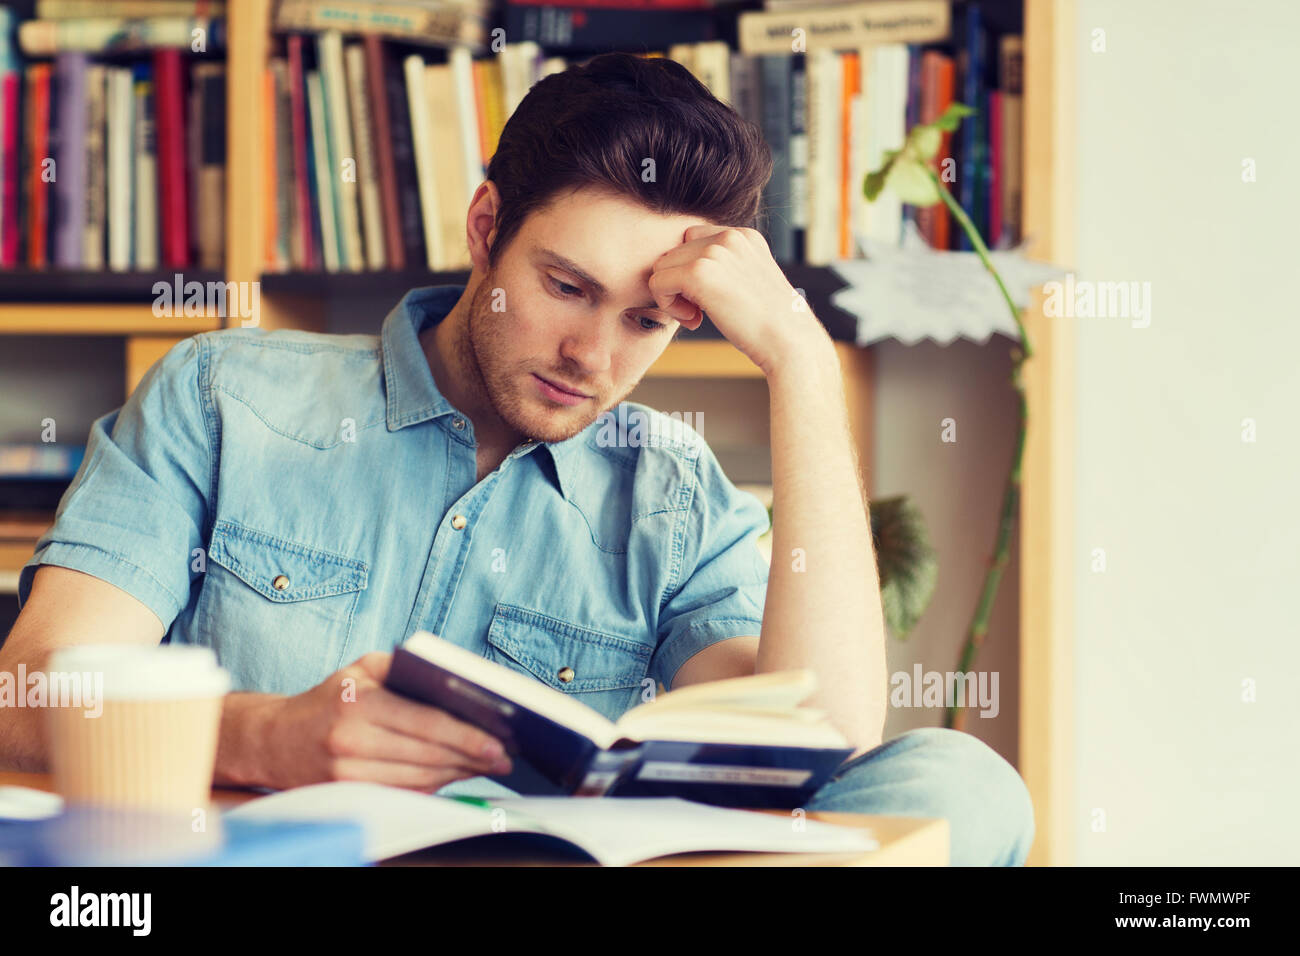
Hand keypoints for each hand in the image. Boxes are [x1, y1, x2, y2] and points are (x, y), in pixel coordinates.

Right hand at [261, 652, 511, 790]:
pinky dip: (433, 785)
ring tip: (485, 765)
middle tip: (502, 757)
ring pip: (419, 778)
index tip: (497, 742)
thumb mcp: (360, 669)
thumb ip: (403, 666)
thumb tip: (453, 680)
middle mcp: (352, 740)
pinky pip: (403, 791)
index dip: (466, 736)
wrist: (272, 740)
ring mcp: (348, 773)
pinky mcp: (349, 793)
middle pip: (428, 755)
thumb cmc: (327, 698)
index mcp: (359, 703)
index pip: (426, 723)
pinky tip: (454, 774)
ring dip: (457, 774)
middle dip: (471, 757)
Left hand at [648, 225, 831, 374]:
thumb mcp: (750, 281)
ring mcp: (714, 251)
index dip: (691, 271)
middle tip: (699, 312)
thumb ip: (724, 268)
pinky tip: (694, 319)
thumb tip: (681, 271)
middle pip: (674, 252)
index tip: (708, 299)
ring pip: (662, 267)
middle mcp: (729, 236)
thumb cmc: (770, 323)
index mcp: (744, 235)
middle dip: (679, 284)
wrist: (789, 341)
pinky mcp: (699, 272)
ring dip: (672, 295)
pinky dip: (668, 305)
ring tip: (697, 316)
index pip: (692, 240)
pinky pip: (658, 283)